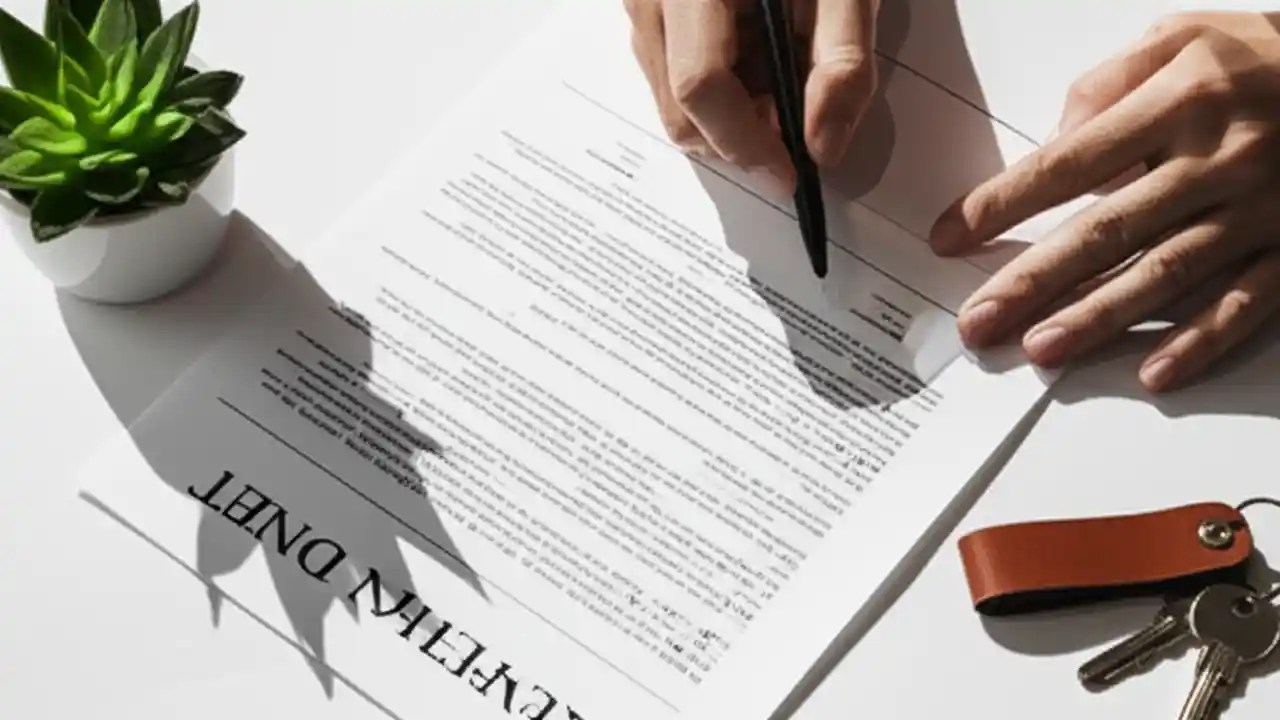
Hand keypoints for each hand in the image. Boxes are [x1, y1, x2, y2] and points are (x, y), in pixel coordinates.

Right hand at [624, 0, 879, 193]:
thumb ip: (842, 63)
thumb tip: (824, 148)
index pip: (699, 85)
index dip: (746, 143)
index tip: (792, 172)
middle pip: (679, 108)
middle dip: (739, 139)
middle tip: (796, 122)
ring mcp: (639, 3)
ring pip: (672, 101)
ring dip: (731, 116)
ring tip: (782, 75)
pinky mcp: (645, 9)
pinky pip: (672, 75)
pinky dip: (720, 91)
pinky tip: (757, 58)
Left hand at [930, 12, 1279, 392]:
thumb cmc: (1264, 56)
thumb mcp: (1183, 36)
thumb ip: (1107, 84)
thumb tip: (1051, 144)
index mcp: (1180, 101)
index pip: (1069, 163)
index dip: (1003, 204)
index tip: (950, 237)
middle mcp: (1217, 159)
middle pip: (1107, 229)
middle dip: (1034, 280)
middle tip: (978, 322)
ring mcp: (1261, 209)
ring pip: (1168, 272)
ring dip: (1100, 317)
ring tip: (1041, 350)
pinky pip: (1247, 301)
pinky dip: (1202, 340)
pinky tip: (1154, 375)